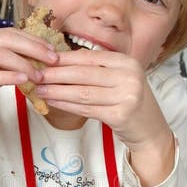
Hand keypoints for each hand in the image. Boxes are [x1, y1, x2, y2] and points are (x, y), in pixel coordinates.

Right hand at [0, 29, 58, 149]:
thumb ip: (6, 64)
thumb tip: (34, 61)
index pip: (8, 32)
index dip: (33, 40)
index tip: (51, 50)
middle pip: (7, 39)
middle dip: (34, 48)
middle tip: (53, 59)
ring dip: (24, 64)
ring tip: (40, 75)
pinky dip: (8, 76)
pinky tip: (23, 80)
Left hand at [36, 50, 175, 185]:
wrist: (150, 129)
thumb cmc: (129, 102)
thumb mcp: (119, 79)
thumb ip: (96, 70)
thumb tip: (59, 63)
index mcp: (126, 62)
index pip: (89, 57)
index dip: (64, 59)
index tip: (44, 60)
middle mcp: (129, 76)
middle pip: (83, 74)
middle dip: (56, 74)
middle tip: (35, 74)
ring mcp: (127, 95)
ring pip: (82, 92)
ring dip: (57, 90)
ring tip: (39, 89)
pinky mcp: (120, 115)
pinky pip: (86, 108)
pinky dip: (66, 105)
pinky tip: (52, 102)